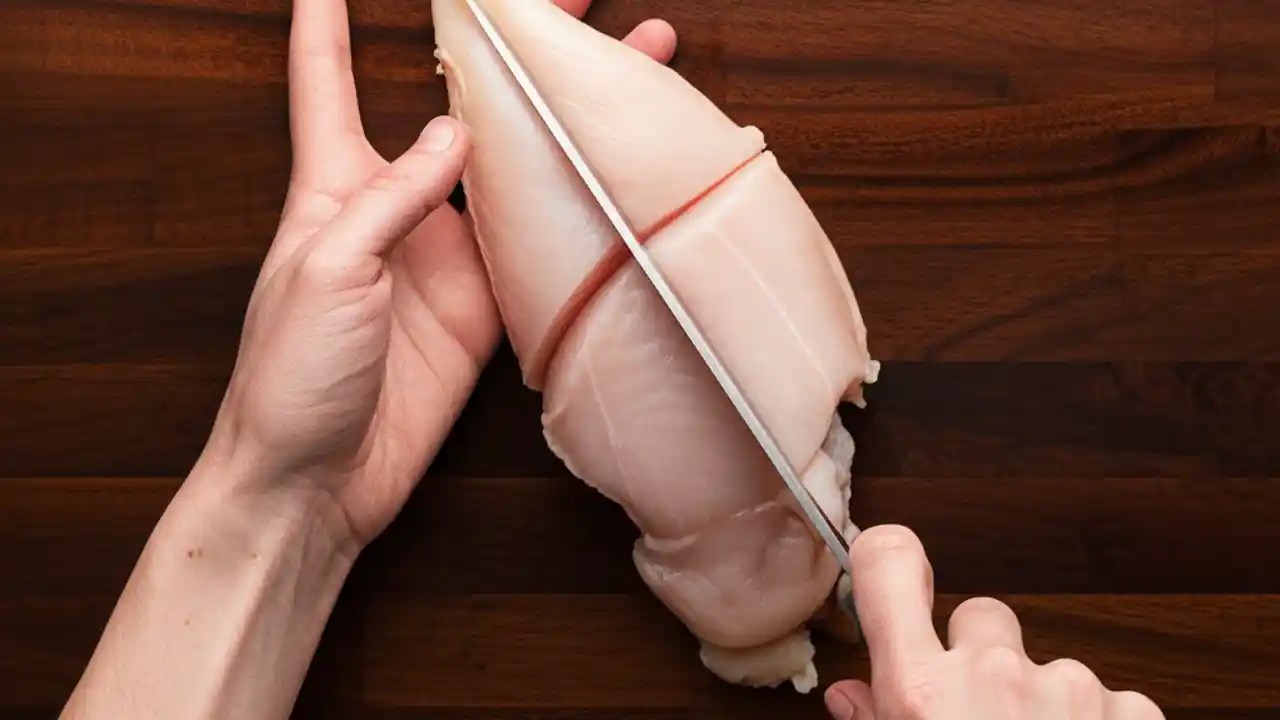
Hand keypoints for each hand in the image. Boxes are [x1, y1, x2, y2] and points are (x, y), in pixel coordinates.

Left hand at [195, 0, 680, 547]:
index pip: (325, 83)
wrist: (317, 483)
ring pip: (513, 174)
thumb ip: (393, 197)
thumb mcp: (328, 269)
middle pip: (458, 110)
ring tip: (621, 77)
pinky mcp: (485, 311)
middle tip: (563, 4)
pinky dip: (572, 215)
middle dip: (508, 54)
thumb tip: (454, 129)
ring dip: (560, 127)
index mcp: (335, 188)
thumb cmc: (289, 376)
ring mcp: (448, 260)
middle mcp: (398, 211)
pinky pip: (534, 248)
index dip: (327, 25)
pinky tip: (612, 180)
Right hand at [824, 526, 1164, 719]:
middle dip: (982, 657)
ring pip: (1051, 665)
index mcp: (921, 694)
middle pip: (982, 617)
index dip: (886, 553)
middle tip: (981, 716)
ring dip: (1045, 702)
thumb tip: (853, 697)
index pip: (886, 568)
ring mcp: (1068, 690)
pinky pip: (1111, 700)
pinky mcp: (1133, 713)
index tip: (890, 557)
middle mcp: (992, 677)